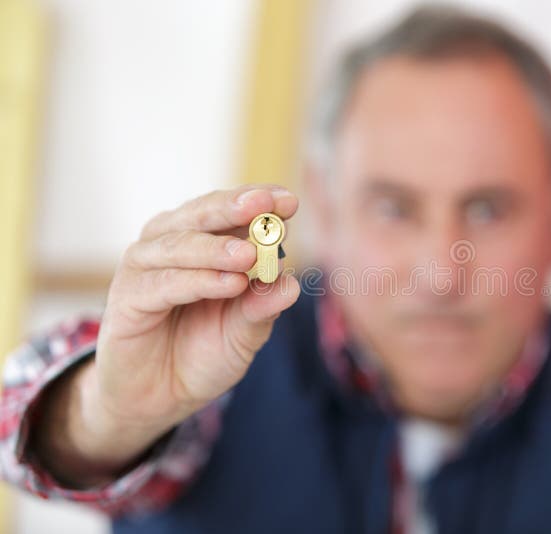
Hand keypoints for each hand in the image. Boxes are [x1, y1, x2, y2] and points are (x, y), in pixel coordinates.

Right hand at [36, 185, 300, 484]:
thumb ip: (263, 308)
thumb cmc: (203, 354)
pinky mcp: (127, 298)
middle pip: (201, 214)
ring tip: (250, 255)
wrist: (159, 399)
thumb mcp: (245, 333)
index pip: (231, 211)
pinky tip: (230, 284)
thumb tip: (291, 284)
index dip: (259, 200)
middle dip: (235, 208)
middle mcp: (171, 245)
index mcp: (204, 243)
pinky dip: (198, 280)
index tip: (289, 201)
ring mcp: (145, 268)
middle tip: (265, 204)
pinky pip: (164, 284)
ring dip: (216, 247)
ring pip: (179, 245)